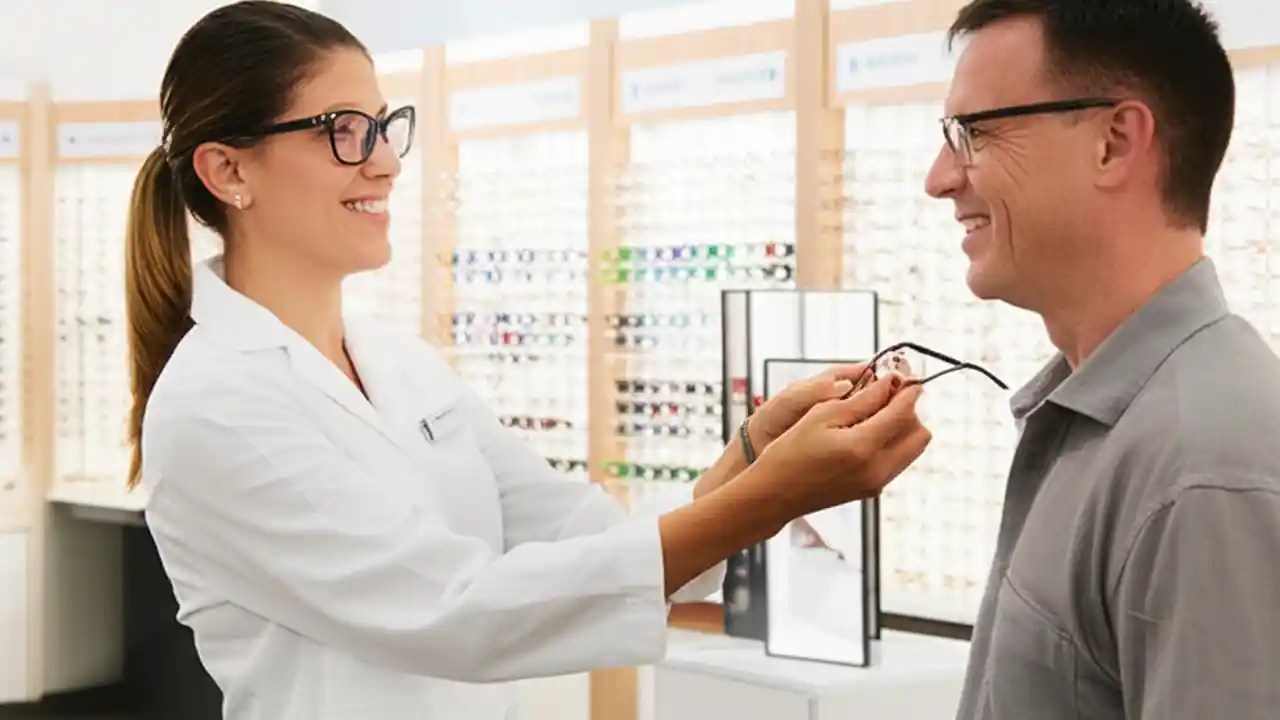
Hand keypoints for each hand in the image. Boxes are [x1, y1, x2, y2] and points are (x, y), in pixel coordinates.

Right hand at [755, 374, 930, 516]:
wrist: (773, 495)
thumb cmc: (789, 453)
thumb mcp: (821, 416)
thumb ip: (861, 400)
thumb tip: (889, 384)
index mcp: (863, 447)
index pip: (903, 413)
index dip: (908, 391)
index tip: (905, 377)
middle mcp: (877, 469)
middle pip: (919, 433)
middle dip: (908, 410)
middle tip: (885, 395)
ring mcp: (877, 483)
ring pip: (912, 449)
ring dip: (901, 427)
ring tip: (873, 413)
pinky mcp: (872, 490)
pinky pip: (897, 461)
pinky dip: (891, 443)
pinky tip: (865, 433)